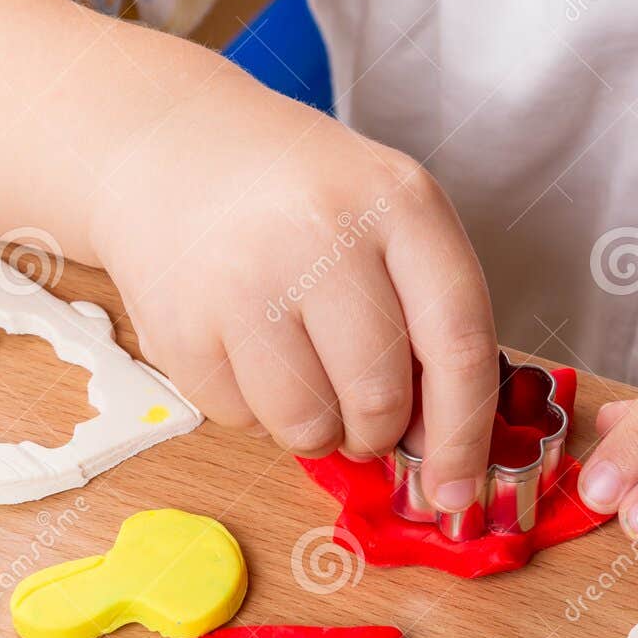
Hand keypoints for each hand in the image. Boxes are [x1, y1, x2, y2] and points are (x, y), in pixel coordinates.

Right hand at [93, 66, 498, 509]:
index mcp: (401, 203)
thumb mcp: (388, 219)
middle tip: (362, 410)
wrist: (172, 148)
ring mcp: (246, 278)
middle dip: (378, 430)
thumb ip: (430, 317)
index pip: (459, 344)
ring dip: (315, 428)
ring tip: (301, 370)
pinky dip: (255, 409)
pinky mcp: (182, 324)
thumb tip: (439, 448)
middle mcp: (325, 233)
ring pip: (310, 426)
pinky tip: (245, 346)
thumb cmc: (302, 198)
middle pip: (381, 397)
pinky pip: (243, 422)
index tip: (458, 489)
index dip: (465, 433)